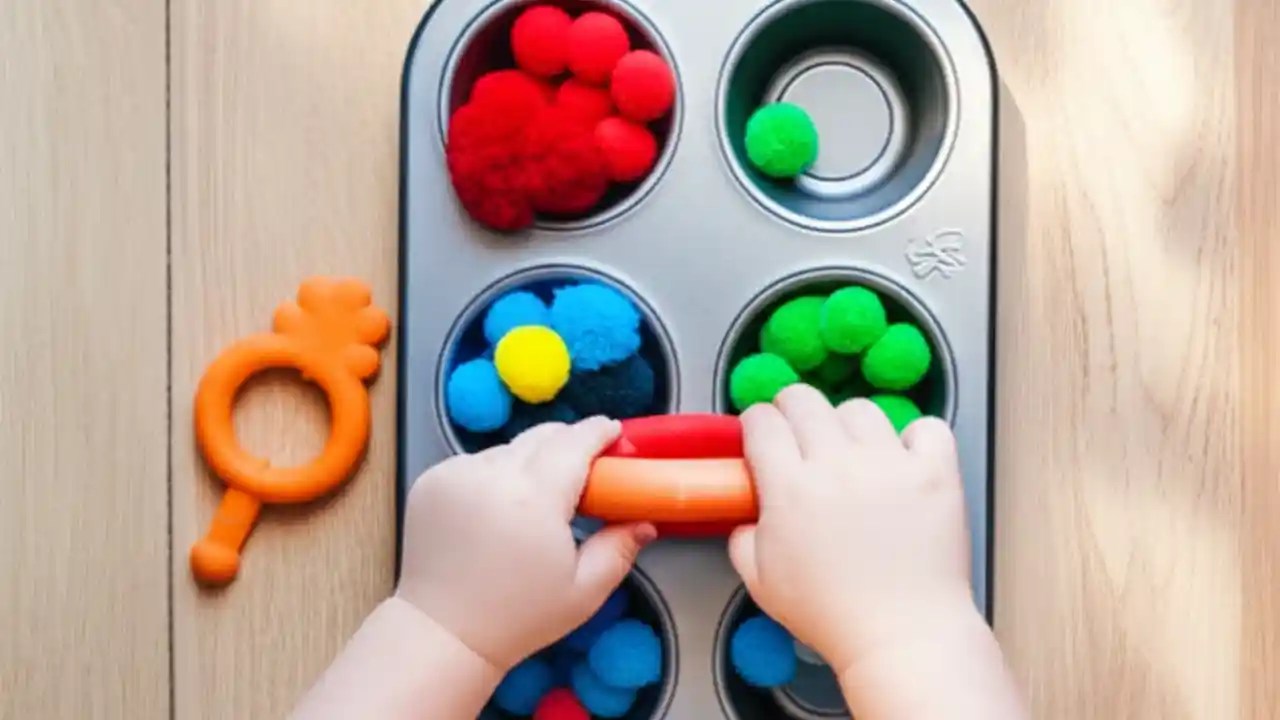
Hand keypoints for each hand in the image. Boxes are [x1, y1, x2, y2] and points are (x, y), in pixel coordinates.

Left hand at [395, 417, 656, 672]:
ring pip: (507, 450)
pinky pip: (474, 463)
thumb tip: (644, 520)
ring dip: (528, 462)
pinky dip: (493, 475)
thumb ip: (619, 549)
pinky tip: (497, 508)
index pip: (574, 442)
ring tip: (536, 497)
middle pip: (541, 436)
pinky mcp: (431, 482)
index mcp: (535, 497)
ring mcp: (456, 474)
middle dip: (567, 442)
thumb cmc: (519, 617)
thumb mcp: (584, 591)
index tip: (613, 432)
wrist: (443, 634)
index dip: (597, 432)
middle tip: (584, 465)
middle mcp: (492, 474)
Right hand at [728, 384, 975, 676]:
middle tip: (798, 433)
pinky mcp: (934, 473)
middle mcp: (838, 465)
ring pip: (860, 408)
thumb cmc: (832, 615)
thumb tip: (747, 513)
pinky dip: (915, 437)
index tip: (762, 434)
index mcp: (790, 487)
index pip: (762, 421)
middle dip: (792, 410)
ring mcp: (890, 464)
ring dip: (849, 424)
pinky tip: (904, 459)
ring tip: (853, 452)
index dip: (756, 423)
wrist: (902, 636)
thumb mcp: (761, 581)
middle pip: (805, 400)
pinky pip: (927, 428)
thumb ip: (742, 537)